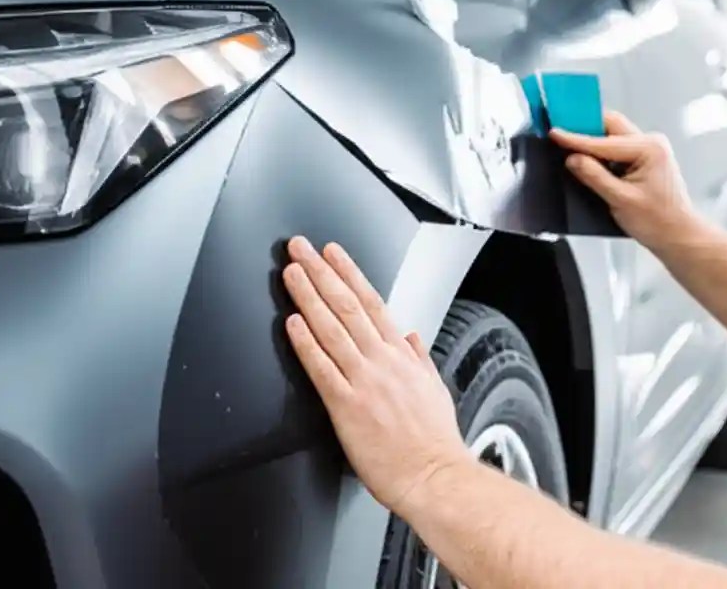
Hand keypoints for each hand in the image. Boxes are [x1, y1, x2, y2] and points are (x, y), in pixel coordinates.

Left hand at [281, 236, 472, 515]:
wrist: (435, 477)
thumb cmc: (434, 442)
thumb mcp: (434, 390)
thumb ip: (420, 359)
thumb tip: (412, 337)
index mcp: (402, 356)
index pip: (372, 302)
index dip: (349, 273)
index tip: (332, 253)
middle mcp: (382, 362)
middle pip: (347, 305)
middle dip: (321, 273)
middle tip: (300, 248)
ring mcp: (364, 382)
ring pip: (332, 328)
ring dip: (309, 297)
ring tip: (291, 273)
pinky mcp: (347, 406)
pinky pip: (322, 368)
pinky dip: (306, 343)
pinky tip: (292, 324)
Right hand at [550, 112, 701, 251]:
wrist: (677, 235)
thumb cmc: (657, 221)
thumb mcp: (621, 200)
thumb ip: (595, 177)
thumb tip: (573, 159)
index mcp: (649, 149)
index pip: (603, 142)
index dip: (576, 139)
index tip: (555, 133)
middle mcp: (651, 142)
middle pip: (610, 125)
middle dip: (586, 128)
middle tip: (562, 133)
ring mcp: (649, 149)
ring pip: (612, 135)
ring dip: (593, 141)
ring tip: (571, 147)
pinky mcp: (644, 158)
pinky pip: (617, 147)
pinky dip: (601, 151)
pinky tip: (588, 160)